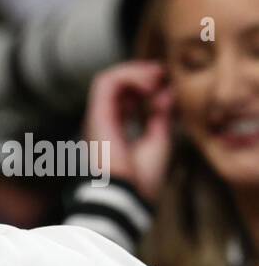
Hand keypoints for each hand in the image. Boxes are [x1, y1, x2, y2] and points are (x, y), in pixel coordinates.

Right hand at [84, 60, 173, 203]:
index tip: (168, 83)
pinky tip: (149, 83)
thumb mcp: (158, 140)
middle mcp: (102, 120)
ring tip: (157, 76)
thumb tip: (167, 92)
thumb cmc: (140, 177)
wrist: (127, 194)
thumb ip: (160, 116)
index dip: (145, 82)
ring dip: (136, 71)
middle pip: (115, 83)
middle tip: (164, 74)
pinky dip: (129, 75)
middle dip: (142, 73)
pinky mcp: (98, 114)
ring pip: (109, 77)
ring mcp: (98, 116)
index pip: (123, 95)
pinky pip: (107, 82)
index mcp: (113, 128)